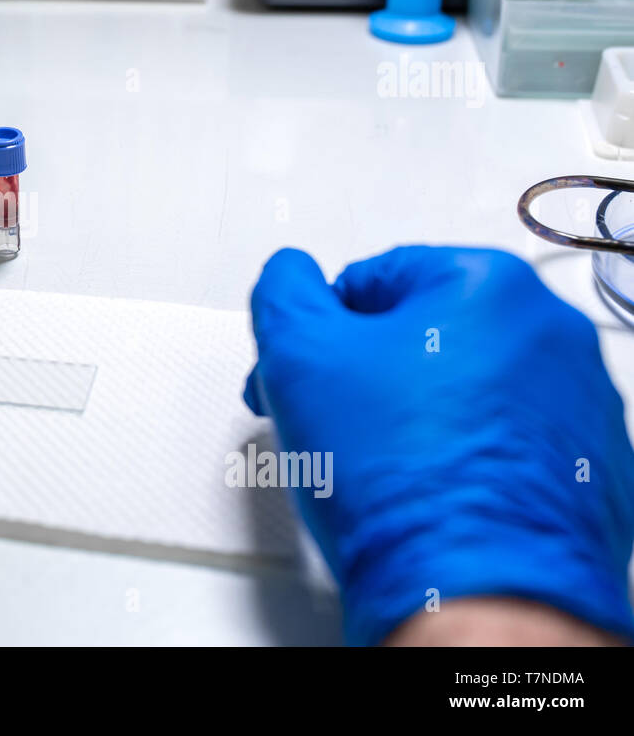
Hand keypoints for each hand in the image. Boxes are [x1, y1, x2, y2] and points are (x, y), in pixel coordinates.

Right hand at [245, 246, 633, 644]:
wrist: (476, 593)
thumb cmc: (404, 482)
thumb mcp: (298, 355)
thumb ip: (283, 291)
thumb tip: (289, 277)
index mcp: (487, 283)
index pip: (370, 279)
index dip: (318, 333)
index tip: (301, 377)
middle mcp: (549, 333)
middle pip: (423, 333)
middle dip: (365, 374)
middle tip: (331, 422)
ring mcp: (579, 403)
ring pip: (464, 388)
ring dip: (413, 416)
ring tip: (377, 467)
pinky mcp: (587, 467)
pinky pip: (504, 443)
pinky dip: (462, 459)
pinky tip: (426, 493)